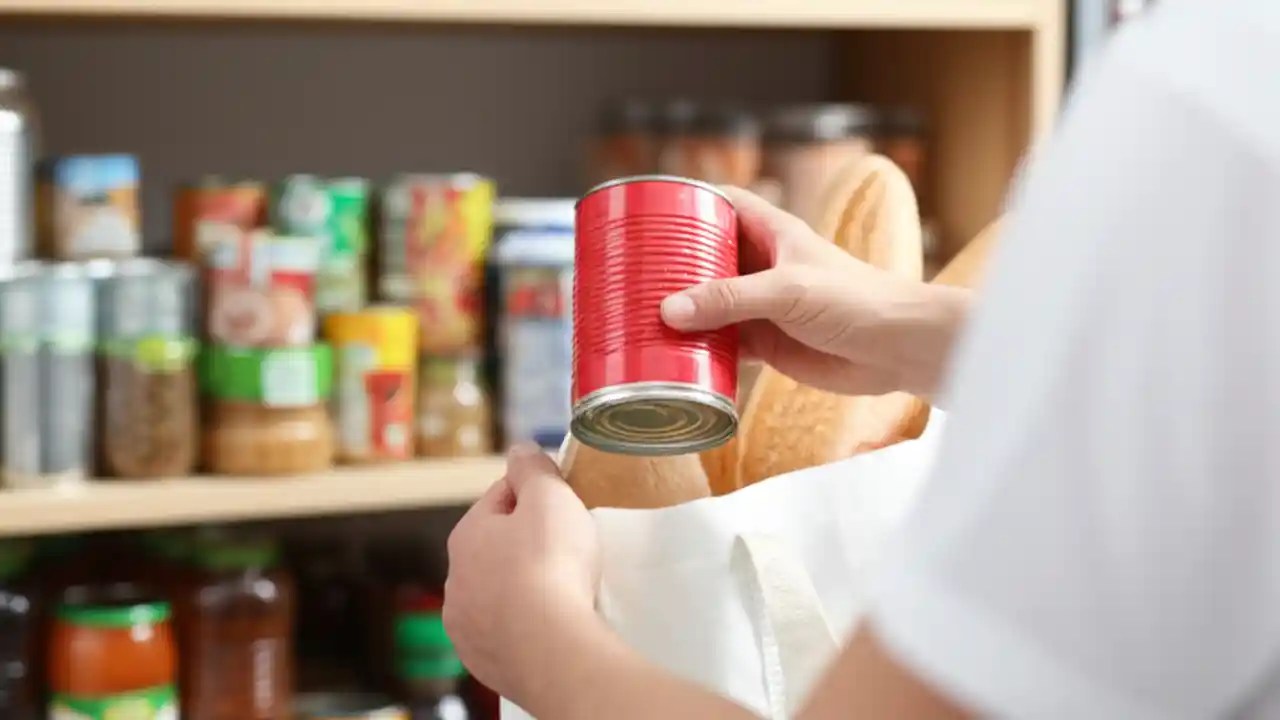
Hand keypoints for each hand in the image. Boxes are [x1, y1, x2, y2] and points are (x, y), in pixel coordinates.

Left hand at [443, 444, 601, 706]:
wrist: (554, 651)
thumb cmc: (551, 566)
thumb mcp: (549, 496)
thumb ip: (533, 467)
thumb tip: (520, 449)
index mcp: (466, 535)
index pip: (501, 497)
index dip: (537, 494)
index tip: (566, 504)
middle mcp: (456, 581)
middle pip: (498, 548)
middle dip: (529, 544)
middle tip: (570, 550)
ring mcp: (466, 626)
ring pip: (499, 593)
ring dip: (524, 587)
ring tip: (563, 592)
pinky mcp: (483, 661)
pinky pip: (507, 633)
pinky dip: (525, 627)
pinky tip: (550, 626)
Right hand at [660, 186, 967, 396]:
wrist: (899, 350)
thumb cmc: (857, 301)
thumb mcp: (788, 291)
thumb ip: (729, 300)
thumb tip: (669, 311)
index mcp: (773, 232)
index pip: (723, 203)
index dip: (688, 202)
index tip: (648, 210)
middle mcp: (764, 265)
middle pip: (706, 257)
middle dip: (671, 264)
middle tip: (626, 272)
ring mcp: (763, 306)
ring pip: (709, 303)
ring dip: (680, 311)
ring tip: (634, 315)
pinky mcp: (768, 343)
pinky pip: (723, 343)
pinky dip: (699, 349)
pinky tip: (670, 355)